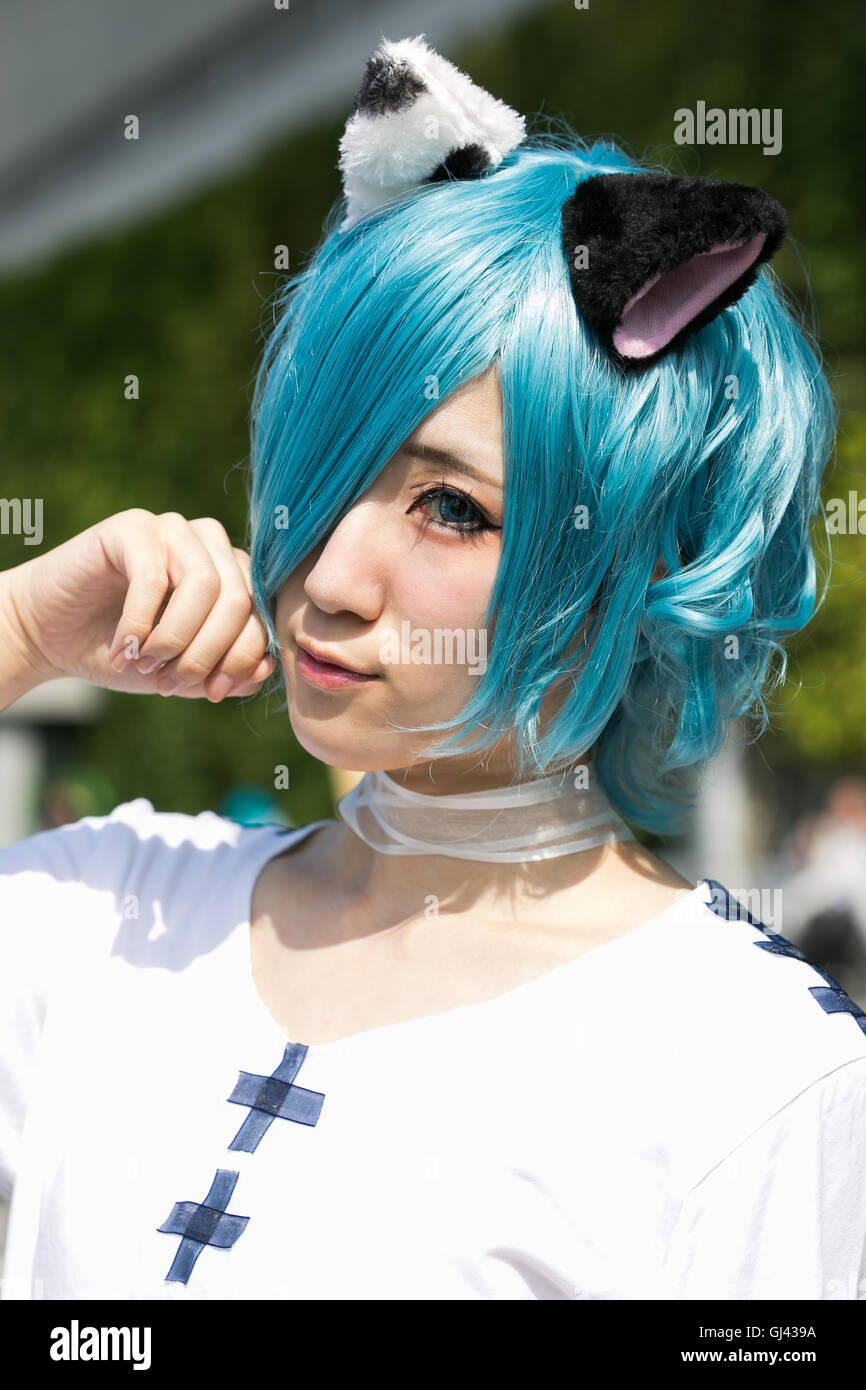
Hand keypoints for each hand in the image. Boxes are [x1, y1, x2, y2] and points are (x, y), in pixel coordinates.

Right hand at [5, 509, 276, 700]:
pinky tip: (124, 649)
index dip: (244, 659)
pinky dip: (140, 623)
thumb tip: (266, 668)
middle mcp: (209, 544)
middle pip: (238, 599)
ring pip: (204, 584)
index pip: (261, 613)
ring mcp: (172, 529)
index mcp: (232, 574)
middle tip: (173, 685)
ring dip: (177, 638)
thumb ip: (227, 672)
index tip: (212, 693)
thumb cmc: (126, 654)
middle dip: (208, 653)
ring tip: (148, 665)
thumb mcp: (183, 672)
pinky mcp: (131, 527)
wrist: (54, 635)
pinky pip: (153, 576)